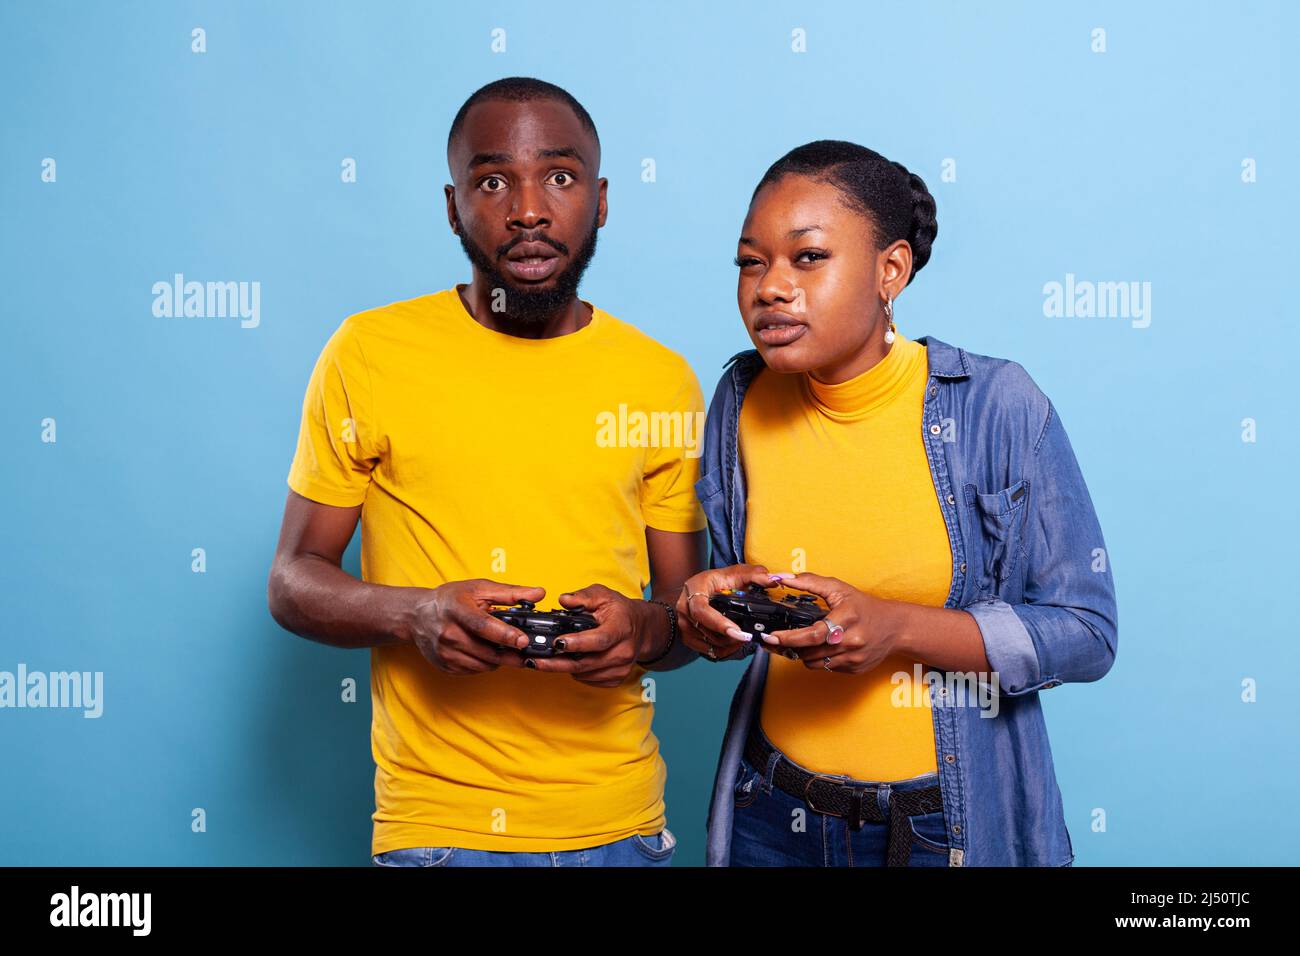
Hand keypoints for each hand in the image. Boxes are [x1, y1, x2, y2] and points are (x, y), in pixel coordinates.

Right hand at [406, 579, 542, 674]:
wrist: (417, 615)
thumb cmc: (451, 599)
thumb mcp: (479, 588)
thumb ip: (510, 593)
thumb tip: (539, 594)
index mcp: (457, 609)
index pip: (484, 626)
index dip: (506, 635)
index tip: (524, 640)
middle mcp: (448, 633)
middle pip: (487, 651)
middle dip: (511, 654)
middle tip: (528, 652)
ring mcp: (445, 652)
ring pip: (483, 664)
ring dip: (501, 660)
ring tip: (509, 650)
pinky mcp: (445, 666)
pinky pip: (474, 670)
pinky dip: (486, 664)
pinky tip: (489, 652)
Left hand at [522, 584, 653, 687]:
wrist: (641, 628)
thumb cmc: (619, 611)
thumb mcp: (603, 595)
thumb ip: (582, 596)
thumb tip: (564, 600)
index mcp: (621, 628)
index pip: (599, 639)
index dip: (577, 643)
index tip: (557, 643)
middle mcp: (624, 651)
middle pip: (587, 663)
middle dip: (558, 663)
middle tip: (534, 661)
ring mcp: (621, 668)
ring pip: (585, 673)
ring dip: (563, 669)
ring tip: (543, 661)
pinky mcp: (617, 678)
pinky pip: (589, 680)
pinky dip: (575, 673)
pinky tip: (566, 662)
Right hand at [674, 564, 791, 660]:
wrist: (707, 588)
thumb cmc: (722, 581)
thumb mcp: (739, 573)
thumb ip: (757, 575)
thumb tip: (774, 580)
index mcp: (694, 588)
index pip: (701, 609)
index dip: (719, 623)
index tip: (738, 631)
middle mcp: (684, 606)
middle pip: (705, 630)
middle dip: (729, 637)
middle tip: (748, 636)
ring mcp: (684, 623)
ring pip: (707, 642)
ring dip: (727, 644)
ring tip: (743, 637)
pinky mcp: (688, 636)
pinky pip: (706, 650)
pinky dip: (723, 650)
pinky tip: (735, 643)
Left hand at [758, 572, 900, 673]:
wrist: (894, 628)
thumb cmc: (864, 606)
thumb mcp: (839, 589)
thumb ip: (810, 582)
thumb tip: (783, 577)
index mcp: (847, 619)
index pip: (814, 634)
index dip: (790, 637)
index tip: (773, 636)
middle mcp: (852, 641)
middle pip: (810, 651)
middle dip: (789, 647)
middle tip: (775, 640)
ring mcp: (853, 658)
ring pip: (814, 663)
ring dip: (802, 654)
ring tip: (798, 642)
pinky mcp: (854, 669)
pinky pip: (826, 668)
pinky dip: (818, 659)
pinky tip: (819, 648)